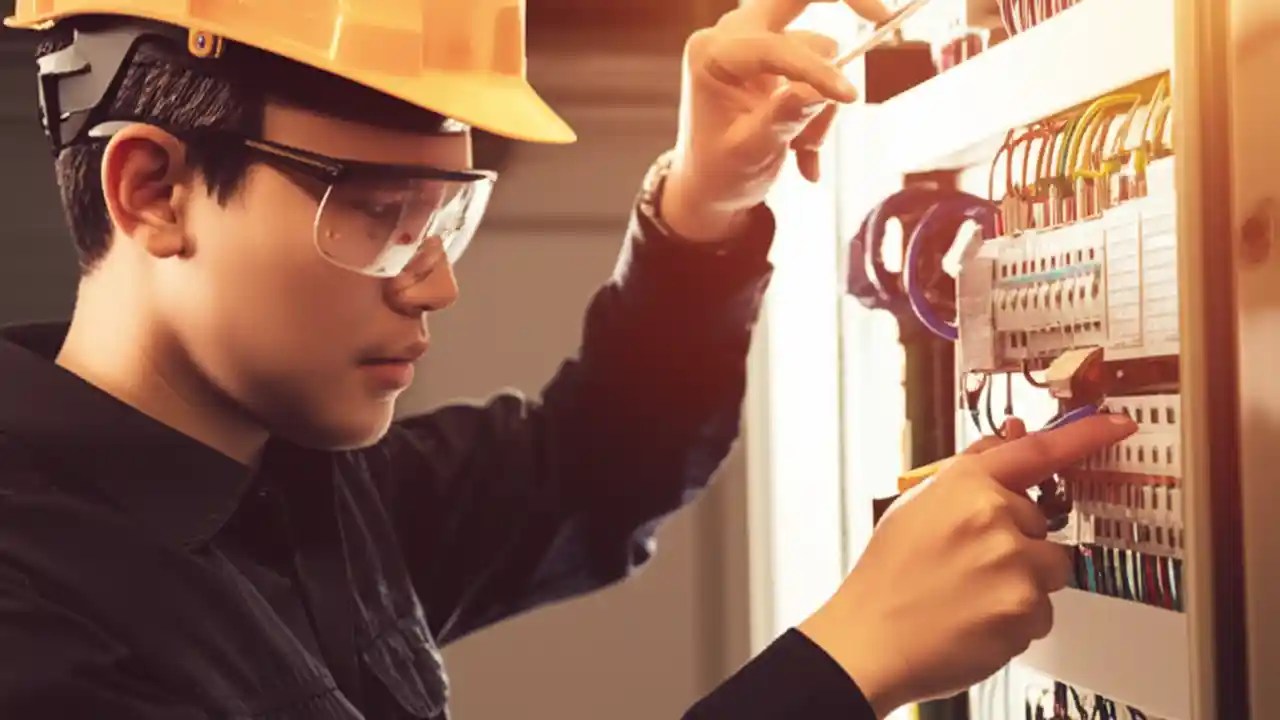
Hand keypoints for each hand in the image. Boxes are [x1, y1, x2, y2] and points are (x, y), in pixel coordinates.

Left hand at [661, 0, 890, 240]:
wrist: (711, 188)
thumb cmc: (720, 172)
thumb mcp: (750, 153)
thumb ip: (782, 119)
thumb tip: (818, 92)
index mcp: (713, 54)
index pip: (774, 47)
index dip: (816, 70)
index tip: (849, 97)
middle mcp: (732, 35)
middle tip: (883, 16)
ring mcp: (756, 41)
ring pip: (821, 48)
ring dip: (823, 101)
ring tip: (802, 149)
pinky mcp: (778, 56)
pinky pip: (823, 66)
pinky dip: (823, 106)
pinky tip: (804, 151)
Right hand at [798, 413, 1137, 716]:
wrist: (872, 639)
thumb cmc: (889, 575)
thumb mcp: (916, 505)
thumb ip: (970, 472)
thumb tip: (1011, 440)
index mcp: (965, 484)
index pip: (1038, 450)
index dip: (1086, 434)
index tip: (1117, 425)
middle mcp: (993, 516)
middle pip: (1041, 525)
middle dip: (1018, 544)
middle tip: (970, 566)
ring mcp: (1013, 564)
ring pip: (1050, 568)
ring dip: (1023, 583)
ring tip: (972, 596)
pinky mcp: (1025, 610)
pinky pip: (1043, 612)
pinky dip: (1016, 621)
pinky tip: (977, 621)